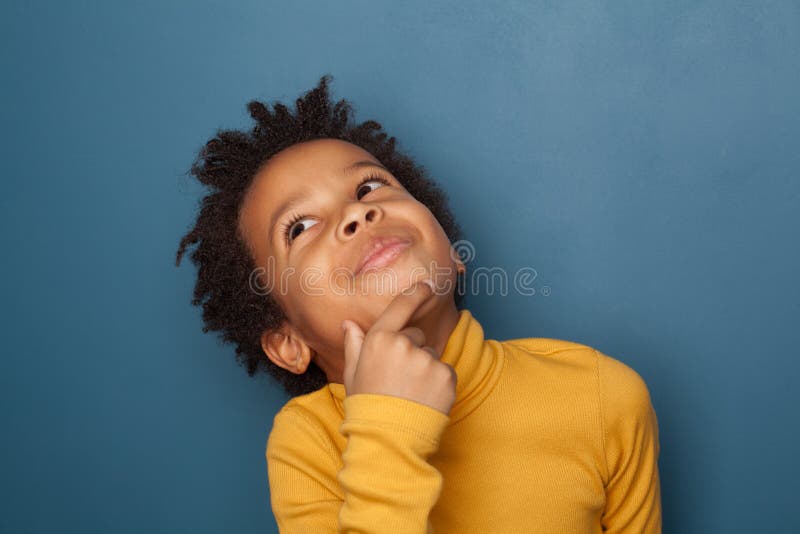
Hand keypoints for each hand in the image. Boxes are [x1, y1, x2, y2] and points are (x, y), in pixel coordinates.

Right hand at [341, 280, 457, 415]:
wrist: (389, 441)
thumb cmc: (367, 407)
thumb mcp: (353, 375)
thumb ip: (354, 346)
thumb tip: (349, 324)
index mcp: (379, 340)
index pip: (401, 306)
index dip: (415, 293)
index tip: (426, 286)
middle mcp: (404, 344)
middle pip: (416, 337)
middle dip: (411, 351)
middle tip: (399, 380)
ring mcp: (427, 360)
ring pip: (431, 356)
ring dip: (425, 369)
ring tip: (411, 394)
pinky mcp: (446, 376)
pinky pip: (444, 372)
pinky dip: (438, 384)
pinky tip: (424, 399)